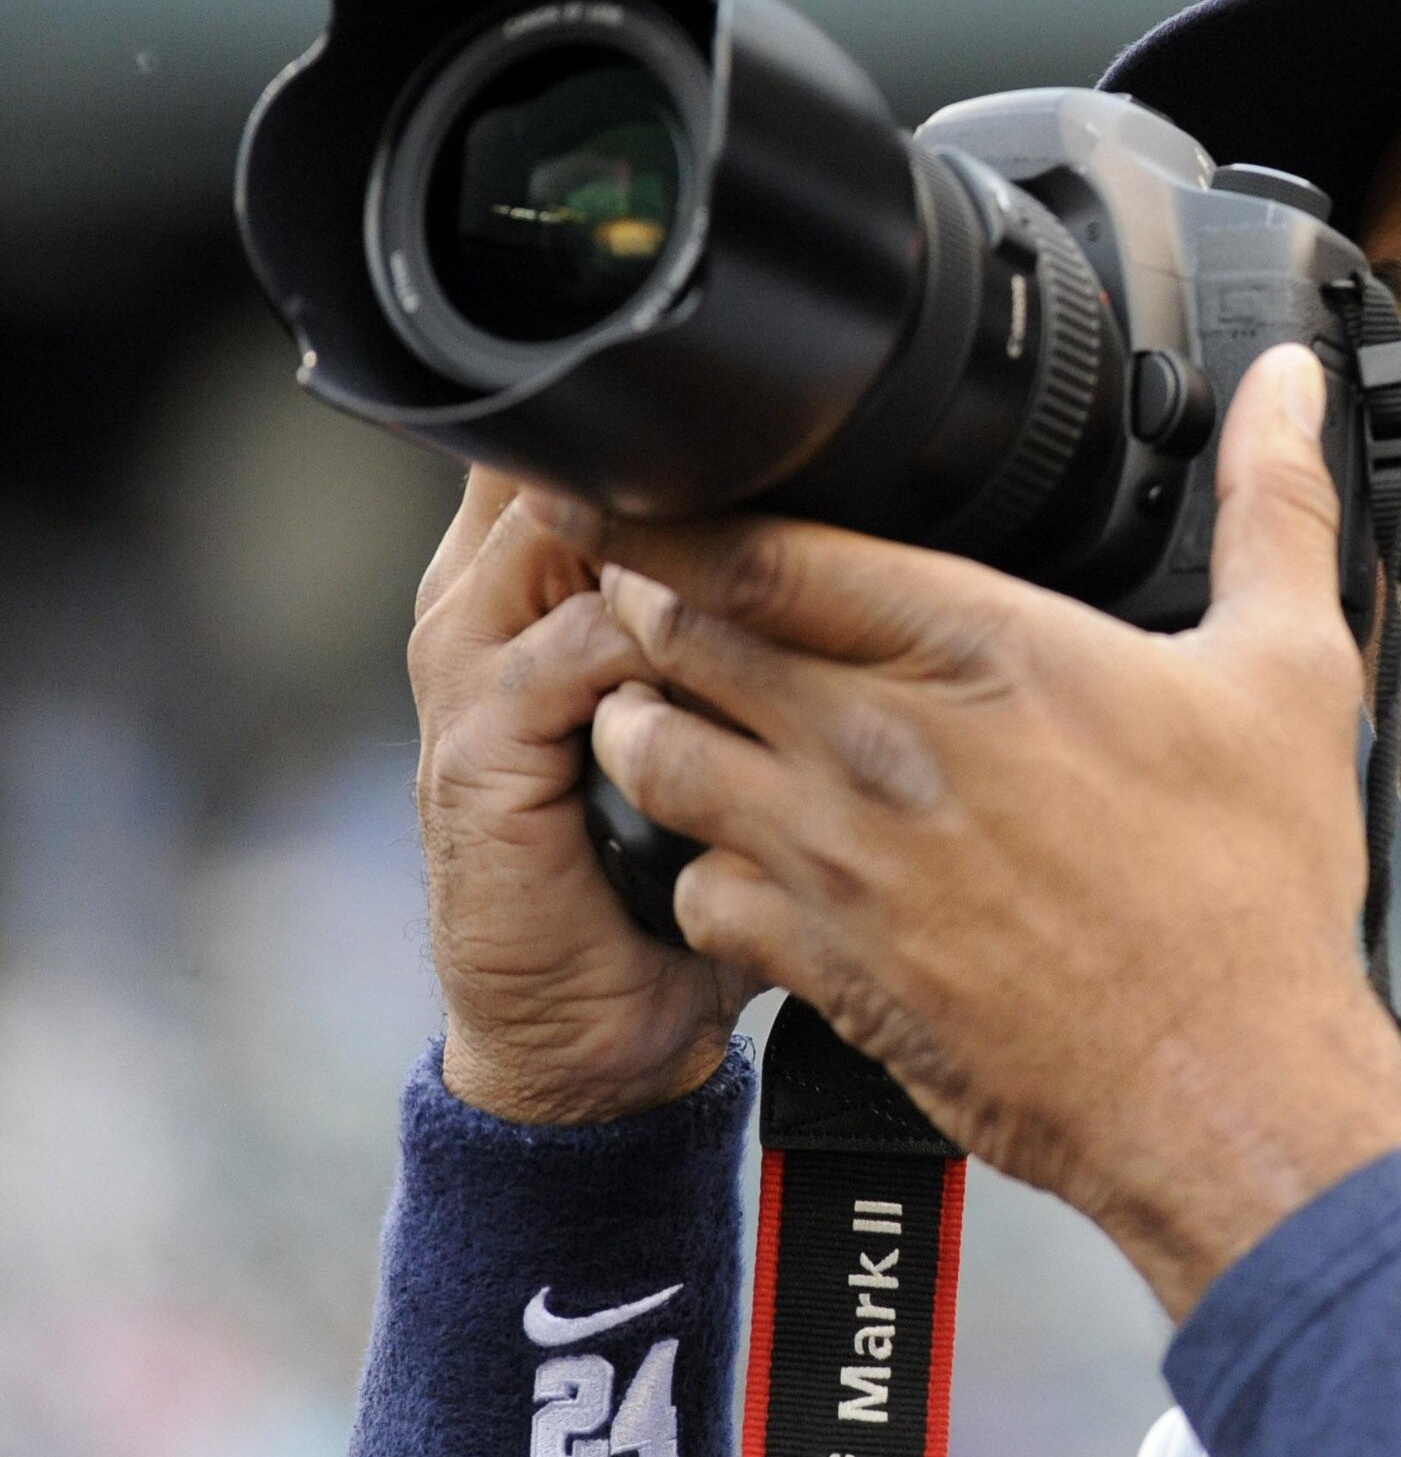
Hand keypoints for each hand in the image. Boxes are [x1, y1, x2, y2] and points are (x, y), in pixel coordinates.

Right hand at [409, 471, 756, 1123]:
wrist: (590, 1029)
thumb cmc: (666, 872)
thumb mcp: (714, 720)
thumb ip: (740, 622)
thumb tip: (873, 538)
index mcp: (532, 586)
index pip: (586, 446)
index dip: (684, 427)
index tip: (802, 430)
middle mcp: (484, 607)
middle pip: (574, 463)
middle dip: (689, 468)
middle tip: (804, 474)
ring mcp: (470, 672)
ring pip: (574, 534)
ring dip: (686, 545)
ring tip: (791, 567)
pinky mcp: (481, 749)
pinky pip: (576, 650)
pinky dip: (659, 646)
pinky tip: (734, 666)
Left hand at [588, 345, 1400, 1314]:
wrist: (1228, 1089)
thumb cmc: (1255, 891)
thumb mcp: (1291, 670)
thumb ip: (1274, 506)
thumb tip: (1292, 386)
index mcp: (980, 649)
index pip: (760, 546)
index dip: (671, 506)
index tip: (637, 483)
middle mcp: (880, 746)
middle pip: (676, 634)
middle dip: (650, 599)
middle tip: (661, 584)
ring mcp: (836, 862)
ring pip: (652, 755)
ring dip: (652, 720)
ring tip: (688, 706)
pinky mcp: (824, 964)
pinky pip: (692, 890)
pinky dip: (698, 862)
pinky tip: (747, 852)